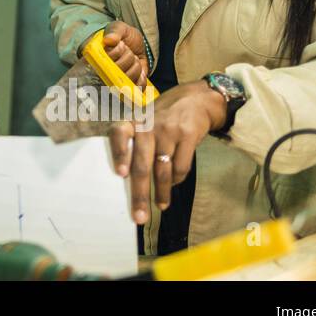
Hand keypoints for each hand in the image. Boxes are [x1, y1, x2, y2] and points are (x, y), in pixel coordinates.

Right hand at [101, 21, 147, 86]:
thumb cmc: (121, 35)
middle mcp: (106, 72)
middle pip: (118, 72)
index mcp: (99, 58)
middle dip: (127, 58)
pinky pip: (136, 87)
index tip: (121, 44)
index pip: (105, 63)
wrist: (132, 41)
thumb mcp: (118, 27)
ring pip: (128, 79)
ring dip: (135, 66)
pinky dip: (141, 79)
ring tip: (133, 58)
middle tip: (128, 50)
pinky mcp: (130, 84)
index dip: (116, 53)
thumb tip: (109, 40)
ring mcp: (118, 80)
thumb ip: (114, 31)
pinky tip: (141, 71)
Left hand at [109, 81, 228, 223]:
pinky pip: (181, 166)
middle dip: (139, 194)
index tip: (121, 174)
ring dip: (161, 192)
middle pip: (142, 164)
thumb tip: (124, 176)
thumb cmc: (163, 115)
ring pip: (162, 170)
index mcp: (133, 121)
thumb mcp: (144, 118)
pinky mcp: (188, 136)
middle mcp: (148, 126)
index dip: (119, 153)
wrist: (197, 99)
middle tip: (139, 216)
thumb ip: (133, 140)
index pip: (119, 134)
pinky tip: (172, 186)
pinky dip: (176, 180)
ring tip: (160, 206)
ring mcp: (169, 131)